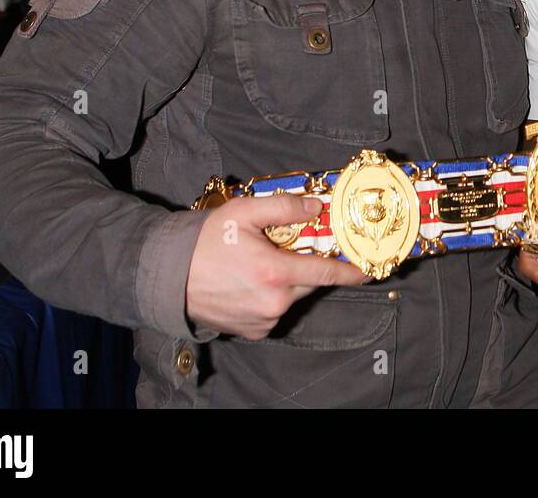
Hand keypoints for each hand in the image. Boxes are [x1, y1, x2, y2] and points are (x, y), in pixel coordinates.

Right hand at [187, 193, 368, 339]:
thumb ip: (285, 207)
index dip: (351, 271)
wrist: (169, 276)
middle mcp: (275, 302)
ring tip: (259, 263)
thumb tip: (316, 206)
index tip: (369, 268)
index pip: (327, 273)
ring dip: (286, 281)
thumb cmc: (205, 242)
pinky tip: (250, 282)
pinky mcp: (253, 331)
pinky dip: (271, 296)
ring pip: (292, 297)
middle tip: (286, 248)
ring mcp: (264, 320)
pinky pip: (275, 311)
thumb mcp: (245, 212)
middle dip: (306, 265)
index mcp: (276, 273)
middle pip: (309, 282)